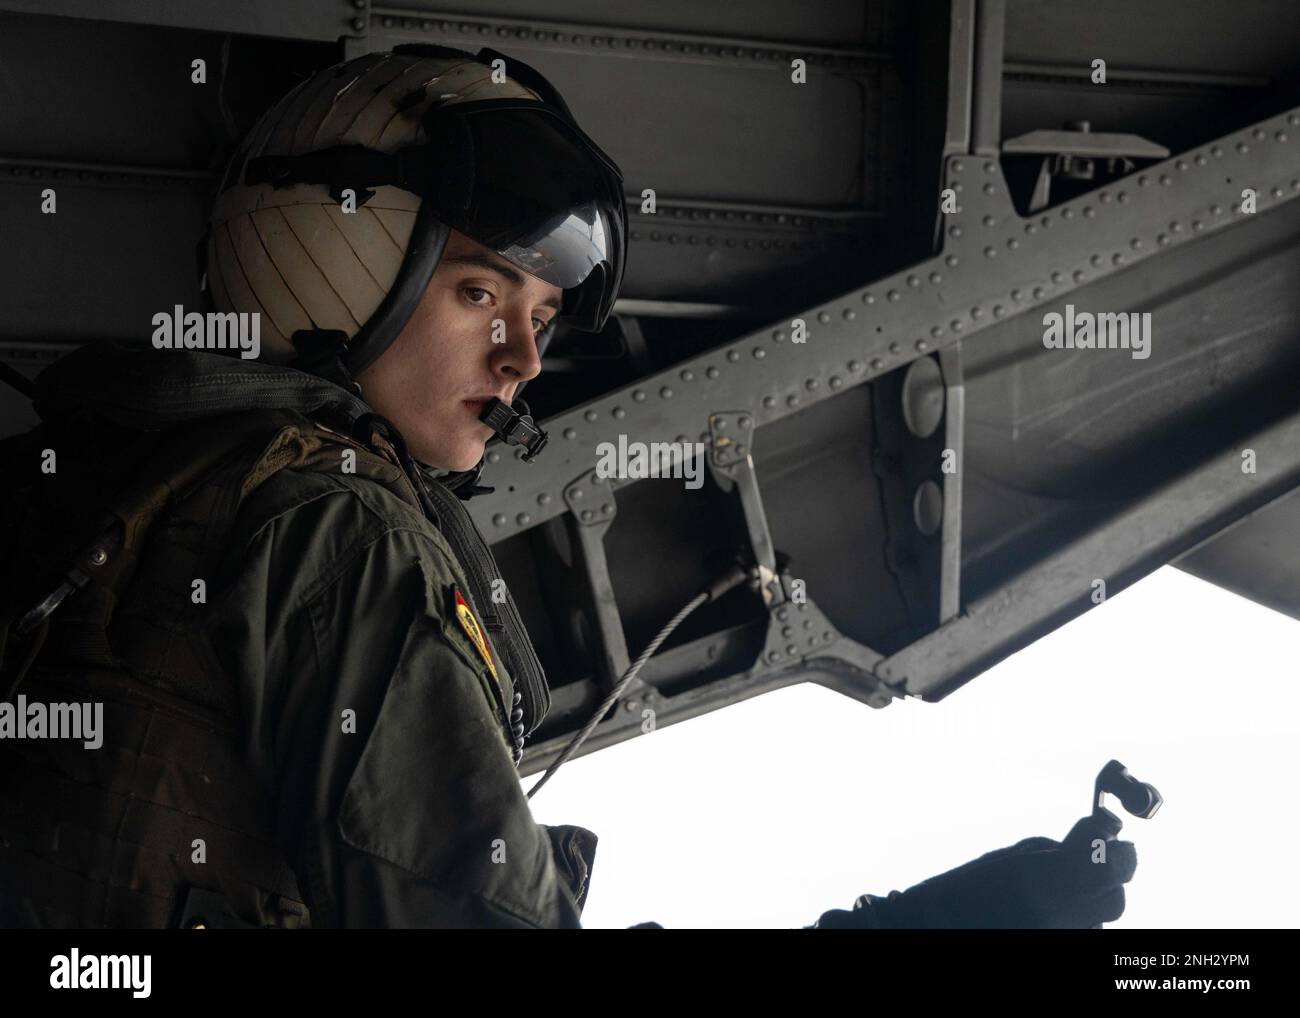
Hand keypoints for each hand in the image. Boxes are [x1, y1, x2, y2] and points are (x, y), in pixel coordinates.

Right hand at [870, 813, 1137, 928]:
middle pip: (1115, 898)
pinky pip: (1083, 931)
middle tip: (1096, 855)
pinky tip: (1053, 907)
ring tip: (1064, 886)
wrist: (936, 926)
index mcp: (1044, 882)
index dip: (1115, 846)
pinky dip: (1078, 917)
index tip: (1108, 829)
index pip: (1108, 864)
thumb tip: (1093, 844)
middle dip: (1111, 875)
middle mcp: (1060, 915)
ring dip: (1093, 898)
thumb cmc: (966, 887)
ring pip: (1101, 919)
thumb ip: (1055, 851)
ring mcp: (1060, 937)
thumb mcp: (1010, 858)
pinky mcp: (1058, 946)